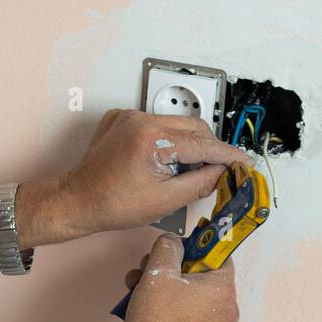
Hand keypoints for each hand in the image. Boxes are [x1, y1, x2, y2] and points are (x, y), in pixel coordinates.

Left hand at [57, 109, 246, 236]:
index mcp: (153, 139)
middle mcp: (141, 121)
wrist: (77, 200)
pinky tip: (159, 160)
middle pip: (194, 127)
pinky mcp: (121, 119)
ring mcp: (129, 117)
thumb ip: (200, 184)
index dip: (227, 155)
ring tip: (181, 170)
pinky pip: (155, 123)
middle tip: (216, 170)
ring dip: (187, 143)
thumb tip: (222, 173)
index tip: (243, 162)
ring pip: (176, 123)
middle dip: (208, 148)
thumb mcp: (165, 201)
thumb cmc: (111, 204)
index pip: (203, 144)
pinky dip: (165, 139)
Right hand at [123, 234, 238, 321]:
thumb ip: (167, 248)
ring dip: (162, 284)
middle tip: (149, 266)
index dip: (194, 244)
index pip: (217, 253)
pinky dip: (166, 303)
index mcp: (223, 288)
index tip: (178, 244)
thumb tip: (171, 242)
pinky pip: (184, 310)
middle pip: (198, 272)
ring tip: (138, 286)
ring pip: (188, 292)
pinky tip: (143, 303)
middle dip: (169, 266)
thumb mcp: (159, 273)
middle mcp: (224, 307)